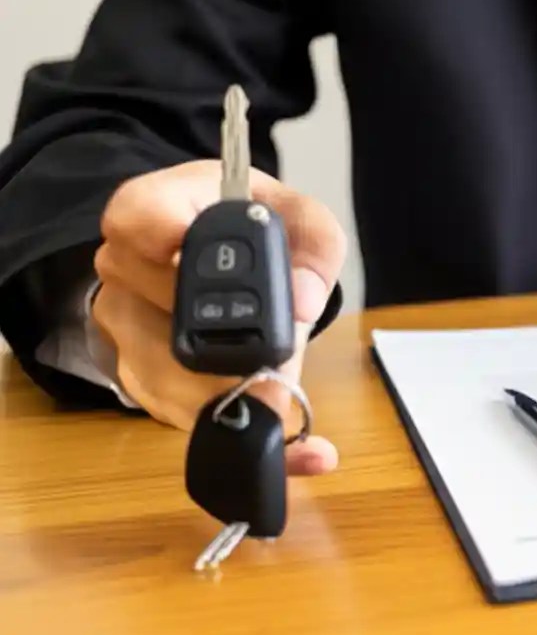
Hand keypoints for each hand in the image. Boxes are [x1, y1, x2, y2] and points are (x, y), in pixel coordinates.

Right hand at [92, 160, 347, 473]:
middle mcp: (126, 265)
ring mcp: (123, 322)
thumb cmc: (262, 228)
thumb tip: (304, 303)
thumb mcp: (304, 221)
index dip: (159, 236)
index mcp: (160, 208)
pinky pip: (174, 410)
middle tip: (282, 359)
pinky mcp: (134, 373)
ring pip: (170, 376)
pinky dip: (230, 422)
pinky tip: (275, 426)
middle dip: (235, 346)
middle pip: (166, 315)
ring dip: (236, 390)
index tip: (187, 250)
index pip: (135, 217)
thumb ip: (315, 249)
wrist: (238, 256)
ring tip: (281, 384)